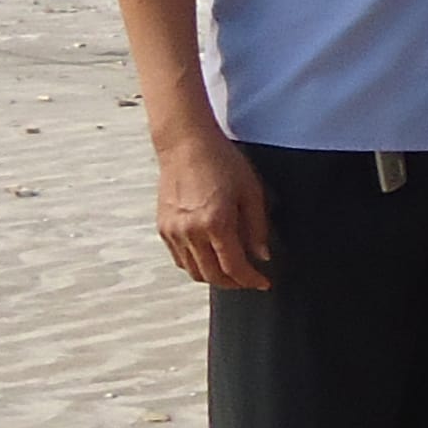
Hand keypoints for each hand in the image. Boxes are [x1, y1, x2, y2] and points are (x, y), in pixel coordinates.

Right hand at [151, 121, 273, 290]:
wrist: (186, 144)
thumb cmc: (222, 162)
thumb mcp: (250, 191)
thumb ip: (257, 227)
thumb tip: (261, 256)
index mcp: (216, 223)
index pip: (234, 267)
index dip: (251, 280)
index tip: (264, 283)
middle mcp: (191, 232)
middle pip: (213, 276)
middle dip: (234, 283)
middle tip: (249, 280)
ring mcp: (174, 232)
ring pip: (194, 271)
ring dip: (214, 277)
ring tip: (231, 271)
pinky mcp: (163, 228)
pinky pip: (180, 259)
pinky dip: (196, 266)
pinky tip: (210, 258)